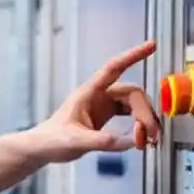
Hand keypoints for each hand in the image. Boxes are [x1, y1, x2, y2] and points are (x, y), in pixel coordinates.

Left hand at [29, 40, 161, 162]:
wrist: (42, 148)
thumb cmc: (52, 140)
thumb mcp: (76, 141)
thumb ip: (102, 141)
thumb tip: (131, 142)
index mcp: (89, 92)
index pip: (114, 68)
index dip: (133, 55)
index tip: (151, 45)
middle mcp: (99, 95)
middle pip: (133, 93)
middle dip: (145, 112)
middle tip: (150, 135)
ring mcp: (103, 104)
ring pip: (135, 104)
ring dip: (145, 120)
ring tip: (148, 141)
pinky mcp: (106, 115)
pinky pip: (131, 114)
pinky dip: (139, 125)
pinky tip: (140, 139)